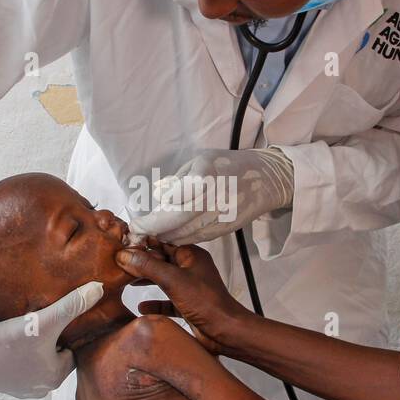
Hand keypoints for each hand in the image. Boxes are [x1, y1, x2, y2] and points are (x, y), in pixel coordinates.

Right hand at [0, 281, 103, 397]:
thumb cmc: (6, 342)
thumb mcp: (43, 321)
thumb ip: (71, 305)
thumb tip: (99, 289)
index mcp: (55, 378)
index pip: (71, 351)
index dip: (64, 334)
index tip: (53, 321)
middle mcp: (40, 389)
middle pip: (54, 356)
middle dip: (49, 341)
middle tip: (38, 323)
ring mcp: (20, 389)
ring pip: (36, 361)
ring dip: (33, 347)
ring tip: (24, 330)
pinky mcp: (2, 385)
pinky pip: (18, 366)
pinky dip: (16, 355)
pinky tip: (8, 341)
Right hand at [114, 241, 247, 352]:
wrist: (225, 332)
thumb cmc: (206, 303)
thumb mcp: (173, 280)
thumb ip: (147, 267)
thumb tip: (125, 255)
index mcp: (191, 256)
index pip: (164, 242)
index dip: (144, 241)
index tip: (124, 244)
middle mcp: (190, 269)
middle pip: (161, 261)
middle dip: (141, 262)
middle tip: (120, 262)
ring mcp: (189, 288)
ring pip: (163, 280)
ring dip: (146, 280)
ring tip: (125, 280)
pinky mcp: (187, 306)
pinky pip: (167, 301)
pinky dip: (154, 303)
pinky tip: (142, 306)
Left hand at [129, 147, 293, 243]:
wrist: (264, 179)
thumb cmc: (227, 165)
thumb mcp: (199, 161)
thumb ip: (178, 181)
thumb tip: (158, 197)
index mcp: (205, 176)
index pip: (172, 202)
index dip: (152, 216)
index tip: (136, 222)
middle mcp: (214, 198)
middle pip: (177, 221)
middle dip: (153, 229)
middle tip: (137, 232)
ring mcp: (221, 216)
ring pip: (186, 233)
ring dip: (164, 236)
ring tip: (149, 235)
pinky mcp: (226, 229)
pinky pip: (198, 238)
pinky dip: (180, 239)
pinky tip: (169, 236)